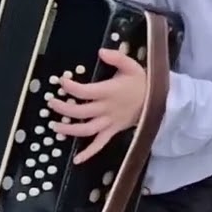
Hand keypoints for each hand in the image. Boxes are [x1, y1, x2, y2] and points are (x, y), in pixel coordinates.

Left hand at [47, 48, 146, 163]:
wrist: (160, 100)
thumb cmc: (143, 82)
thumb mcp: (133, 65)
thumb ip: (117, 57)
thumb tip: (101, 51)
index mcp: (110, 91)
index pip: (85, 91)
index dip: (71, 87)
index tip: (62, 81)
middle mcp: (107, 108)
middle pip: (81, 112)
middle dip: (63, 108)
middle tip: (51, 103)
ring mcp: (110, 122)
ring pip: (87, 129)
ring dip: (69, 130)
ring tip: (55, 127)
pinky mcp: (113, 130)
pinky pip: (100, 144)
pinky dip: (89, 153)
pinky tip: (76, 159)